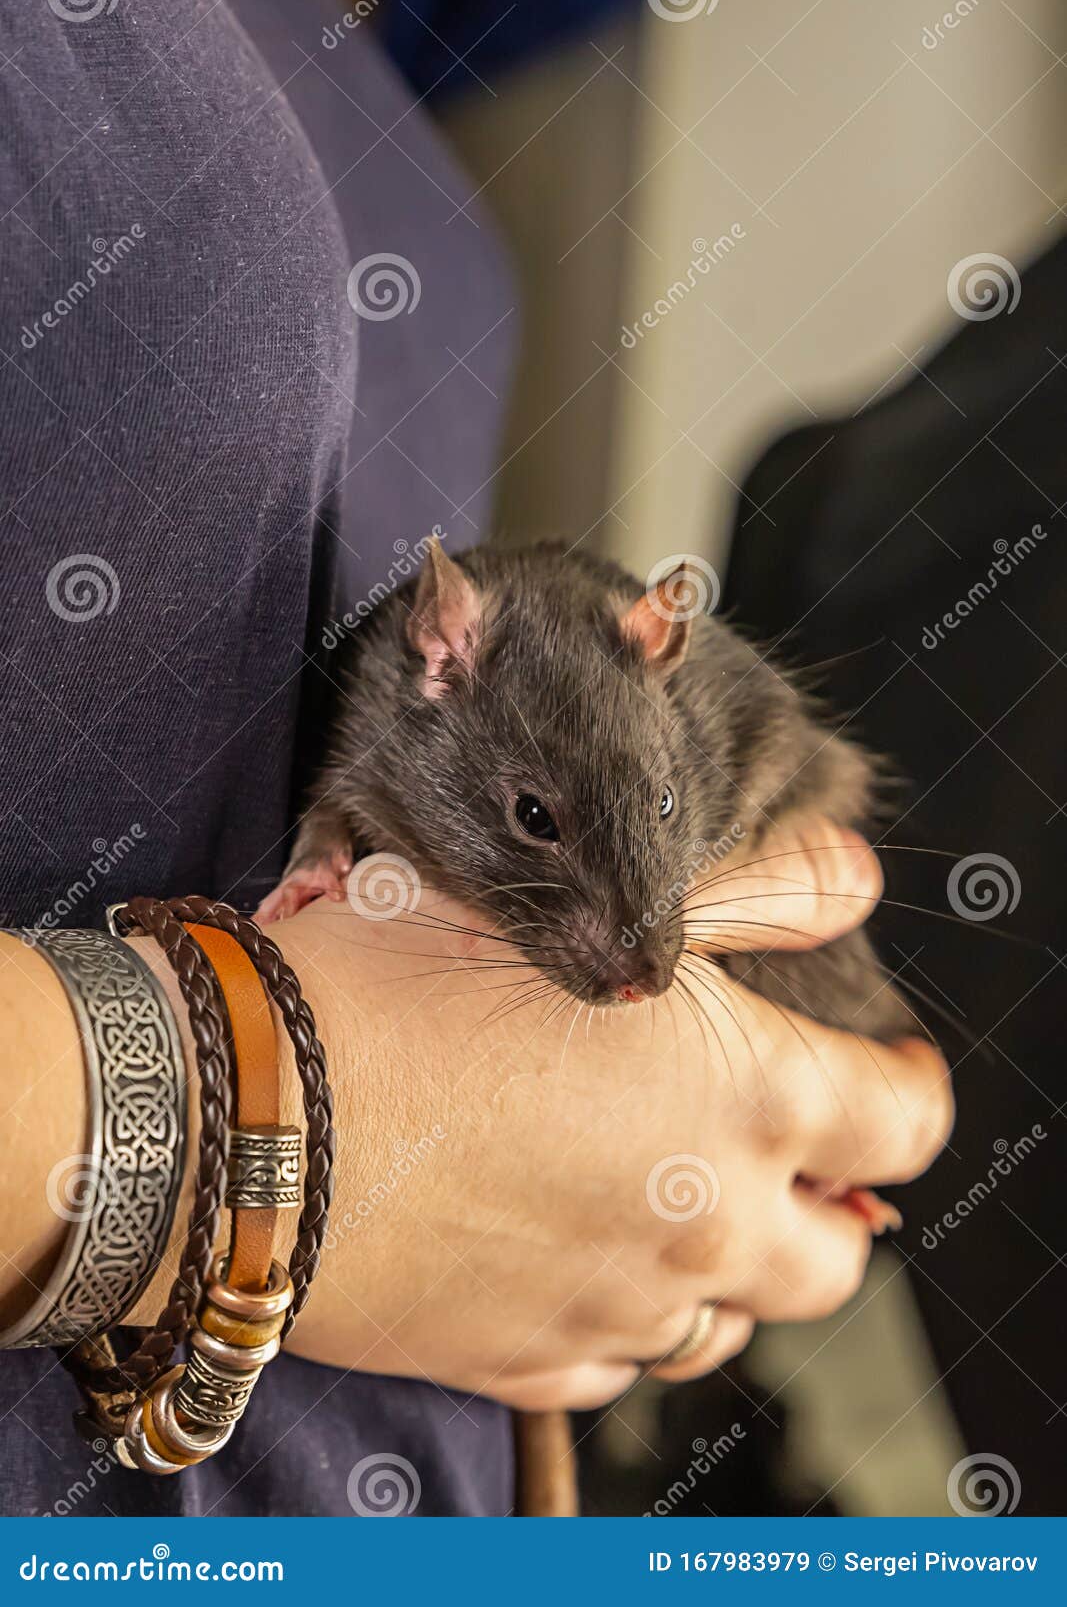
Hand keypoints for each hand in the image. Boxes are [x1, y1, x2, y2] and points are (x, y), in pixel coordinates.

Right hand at [249, 817, 952, 1410]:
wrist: (249, 1106)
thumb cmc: (403, 985)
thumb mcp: (589, 905)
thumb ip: (753, 895)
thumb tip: (856, 873)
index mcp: (744, 1099)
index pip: (904, 1122)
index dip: (910, 1086)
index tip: (890, 1066)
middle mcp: (703, 1221)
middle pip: (839, 1253)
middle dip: (832, 1200)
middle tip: (783, 1148)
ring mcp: (617, 1306)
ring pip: (730, 1318)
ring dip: (728, 1264)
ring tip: (671, 1195)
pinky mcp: (527, 1359)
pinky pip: (619, 1360)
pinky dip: (625, 1314)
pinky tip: (580, 1255)